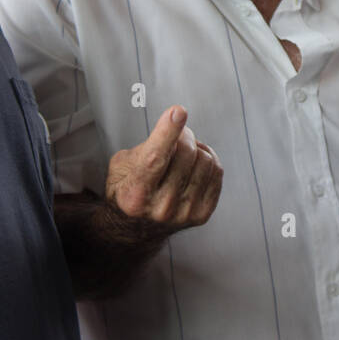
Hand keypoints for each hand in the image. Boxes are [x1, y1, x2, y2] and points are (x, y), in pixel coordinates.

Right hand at [105, 105, 222, 232]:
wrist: (135, 227)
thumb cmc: (128, 188)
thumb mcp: (121, 165)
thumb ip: (146, 147)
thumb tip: (174, 125)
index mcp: (136, 192)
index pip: (156, 157)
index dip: (168, 132)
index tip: (178, 111)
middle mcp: (161, 207)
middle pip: (186, 153)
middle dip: (183, 135)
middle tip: (177, 135)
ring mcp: (184, 213)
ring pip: (206, 160)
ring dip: (197, 148)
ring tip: (184, 152)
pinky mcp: (202, 215)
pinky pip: (216, 172)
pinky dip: (208, 160)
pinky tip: (195, 163)